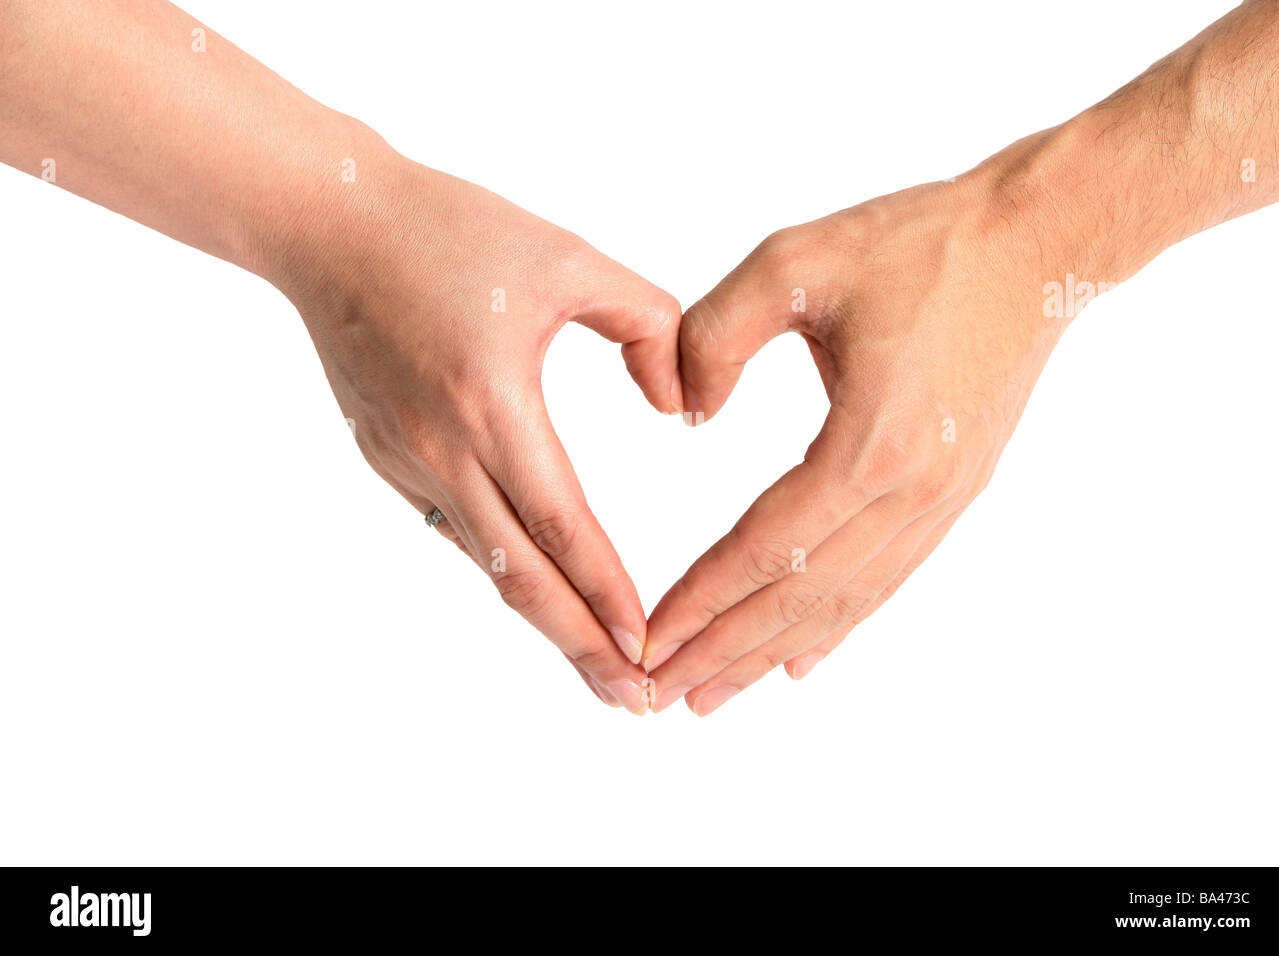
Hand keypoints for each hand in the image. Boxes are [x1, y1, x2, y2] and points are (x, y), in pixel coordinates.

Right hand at [284, 154, 680, 712]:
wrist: (329, 222)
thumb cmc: (450, 229)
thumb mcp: (570, 257)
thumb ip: (650, 324)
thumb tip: (678, 409)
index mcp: (491, 405)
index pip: (564, 528)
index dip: (609, 596)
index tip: (649, 648)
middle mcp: (443, 450)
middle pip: (521, 578)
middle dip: (582, 648)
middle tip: (635, 701)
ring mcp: (406, 463)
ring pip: (485, 565)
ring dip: (544, 620)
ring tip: (597, 664)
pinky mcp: (385, 460)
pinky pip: (456, 530)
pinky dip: (503, 569)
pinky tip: (538, 591)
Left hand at [644, 175, 1076, 713]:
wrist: (1035, 244)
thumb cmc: (919, 244)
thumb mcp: (795, 261)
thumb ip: (715, 335)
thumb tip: (684, 416)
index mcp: (872, 444)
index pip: (766, 548)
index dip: (703, 597)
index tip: (650, 637)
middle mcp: (913, 493)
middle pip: (801, 596)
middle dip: (725, 648)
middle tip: (662, 694)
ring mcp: (941, 501)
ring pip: (844, 600)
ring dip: (774, 651)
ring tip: (717, 693)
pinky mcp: (955, 494)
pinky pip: (886, 578)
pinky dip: (838, 624)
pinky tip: (803, 658)